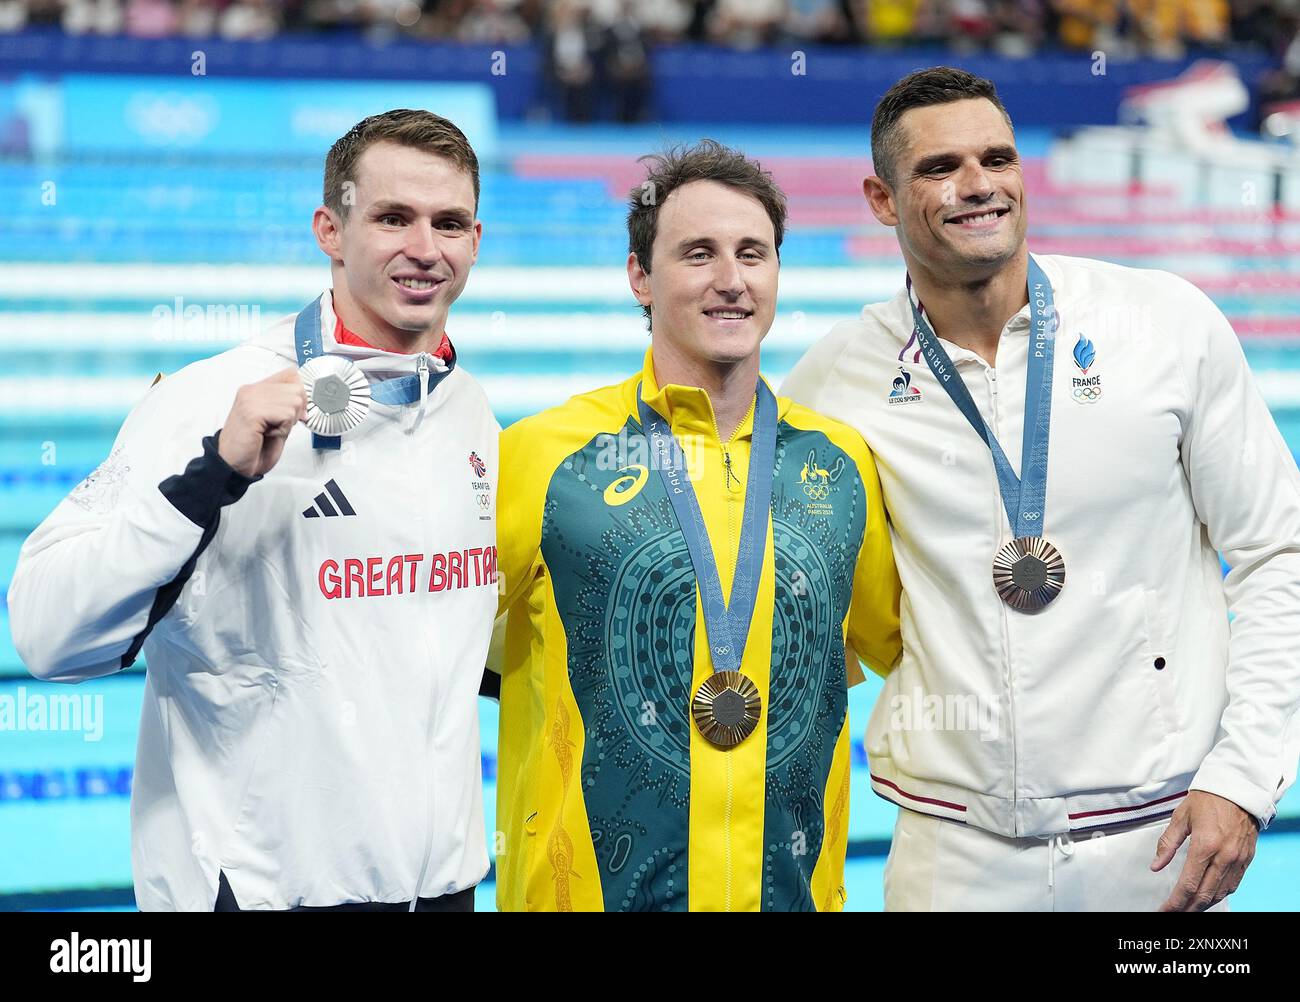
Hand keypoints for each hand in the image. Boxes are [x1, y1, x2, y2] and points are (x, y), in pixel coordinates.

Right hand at [217, 368, 306, 477]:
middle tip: (278, 426)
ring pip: (294, 402)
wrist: (233, 465)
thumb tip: (306, 400)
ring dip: (288, 422)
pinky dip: (282, 429)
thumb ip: (287, 407)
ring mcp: (250, 399)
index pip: (291, 375)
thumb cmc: (254, 447)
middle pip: (296, 388)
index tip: (294, 413)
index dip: (300, 395)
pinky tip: (266, 434)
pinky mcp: (252, 412)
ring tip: (269, 431)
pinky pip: (286, 415)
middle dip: (296, 411)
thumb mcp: (276, 421)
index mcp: (256, 389)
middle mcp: (251, 390)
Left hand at [1151, 791, 1257, 910]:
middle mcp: (1224, 857)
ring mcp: (1237, 859)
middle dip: (1187, 908)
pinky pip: (1233, 884)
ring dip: (1204, 905)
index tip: (1164, 910)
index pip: (1188, 885)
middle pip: (1205, 894)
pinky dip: (1220, 894)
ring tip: (1188, 908)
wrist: (1238, 788)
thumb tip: (1156, 866)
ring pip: (1220, 893)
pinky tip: (1209, 896)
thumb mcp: (1180, 818)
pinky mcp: (1246, 859)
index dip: (1175, 902)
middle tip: (1174, 913)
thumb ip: (1167, 844)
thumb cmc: (1207, 799)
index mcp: (1205, 846)